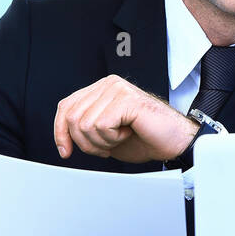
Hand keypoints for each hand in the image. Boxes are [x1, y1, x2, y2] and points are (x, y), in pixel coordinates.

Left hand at [53, 74, 198, 163]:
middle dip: (86, 142)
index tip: (65, 151)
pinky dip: (112, 138)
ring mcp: (117, 89)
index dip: (60, 132)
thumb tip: (63, 138)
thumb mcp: (106, 135)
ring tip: (120, 137)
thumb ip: (86, 128)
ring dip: (102, 141)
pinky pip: (101, 126)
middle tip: (107, 146)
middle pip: (72, 117)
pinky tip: (128, 132)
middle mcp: (108, 84)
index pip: (66, 107)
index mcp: (101, 89)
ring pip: (84, 124)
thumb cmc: (145, 138)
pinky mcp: (126, 99)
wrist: (174, 141)